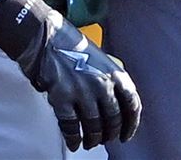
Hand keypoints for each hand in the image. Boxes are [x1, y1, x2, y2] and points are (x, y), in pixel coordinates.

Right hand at [0, 0, 140, 150]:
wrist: (48, 37)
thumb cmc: (74, 48)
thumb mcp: (103, 61)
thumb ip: (112, 82)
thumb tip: (117, 109)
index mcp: (115, 74)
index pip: (132, 105)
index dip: (131, 124)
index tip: (126, 135)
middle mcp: (102, 84)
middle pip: (113, 120)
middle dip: (110, 133)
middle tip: (105, 138)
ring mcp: (82, 92)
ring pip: (94, 127)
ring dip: (93, 139)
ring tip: (90, 142)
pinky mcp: (62, 98)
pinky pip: (71, 127)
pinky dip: (73, 139)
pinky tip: (74, 142)